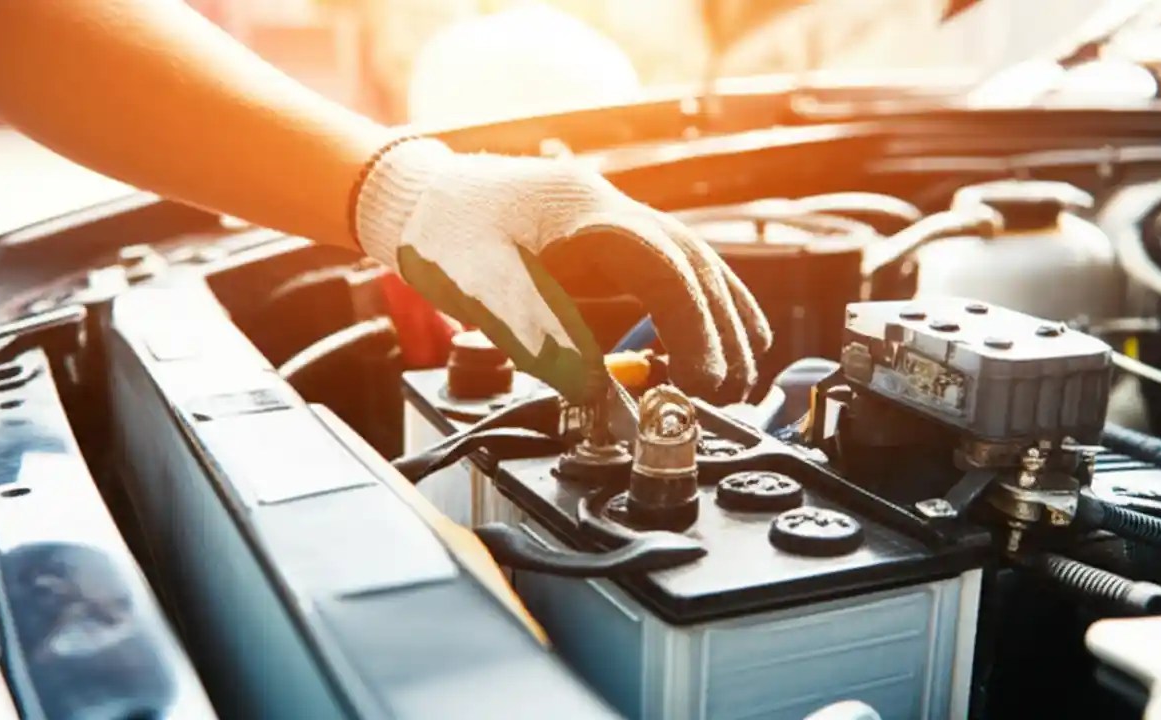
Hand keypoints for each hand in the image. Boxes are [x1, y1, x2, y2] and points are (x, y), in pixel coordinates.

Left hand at [356, 139, 770, 403]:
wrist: (416, 200)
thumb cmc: (441, 232)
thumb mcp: (480, 288)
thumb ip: (540, 338)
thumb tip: (597, 390)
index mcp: (586, 213)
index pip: (665, 268)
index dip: (694, 325)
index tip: (705, 378)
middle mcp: (612, 211)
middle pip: (694, 265)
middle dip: (723, 328)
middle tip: (734, 390)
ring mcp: (614, 224)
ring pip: (692, 266)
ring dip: (723, 317)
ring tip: (744, 372)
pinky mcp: (607, 245)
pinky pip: (670, 273)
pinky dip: (699, 307)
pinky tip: (717, 336)